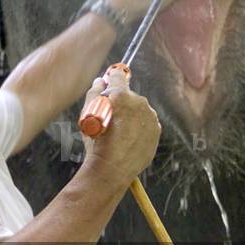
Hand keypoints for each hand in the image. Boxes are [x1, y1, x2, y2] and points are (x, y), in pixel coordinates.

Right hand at [80, 67, 160, 189]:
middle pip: (128, 94)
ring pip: (139, 109)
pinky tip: (129, 138)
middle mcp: (139, 102)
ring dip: (131, 115)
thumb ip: (94, 93)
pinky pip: (147, 122)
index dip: (112, 78)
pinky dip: (139, 127)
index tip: (109, 82)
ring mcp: (150, 116)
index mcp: (121, 95)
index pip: (118, 75)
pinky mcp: (156, 130)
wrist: (112, 168)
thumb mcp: (88, 115)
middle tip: (110, 118)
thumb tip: (100, 82)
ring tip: (119, 132)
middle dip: (120, 102)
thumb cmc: (97, 142)